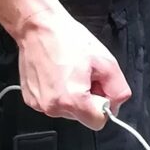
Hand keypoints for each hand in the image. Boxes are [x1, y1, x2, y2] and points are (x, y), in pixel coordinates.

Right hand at [13, 10, 131, 128]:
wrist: (38, 27)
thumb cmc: (67, 39)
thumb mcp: (106, 61)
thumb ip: (118, 89)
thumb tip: (116, 104)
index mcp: (72, 100)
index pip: (98, 122)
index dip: (104, 105)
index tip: (100, 87)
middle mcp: (52, 107)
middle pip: (83, 116)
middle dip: (89, 98)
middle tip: (85, 74)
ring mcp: (39, 105)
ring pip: (69, 111)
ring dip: (74, 96)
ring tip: (70, 72)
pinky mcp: (31, 100)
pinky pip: (54, 104)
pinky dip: (59, 92)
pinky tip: (58, 74)